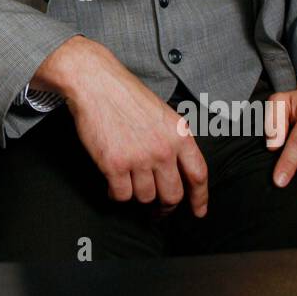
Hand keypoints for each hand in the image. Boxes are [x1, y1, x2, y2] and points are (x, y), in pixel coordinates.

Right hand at [55, 37, 208, 217]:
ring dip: (137, 195)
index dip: (199, 198)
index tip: (198, 212)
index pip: (198, 175)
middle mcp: (163, 150)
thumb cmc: (126, 95)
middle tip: (158, 209)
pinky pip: (121, 195)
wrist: (96, 83)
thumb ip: (173, 141)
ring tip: (130, 183)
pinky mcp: (114, 165)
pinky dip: (116, 194)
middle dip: (165, 206)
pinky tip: (113, 184)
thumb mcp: (162, 114)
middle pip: (172, 195)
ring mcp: (138, 159)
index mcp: (179, 135)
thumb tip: (176, 171)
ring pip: (145, 197)